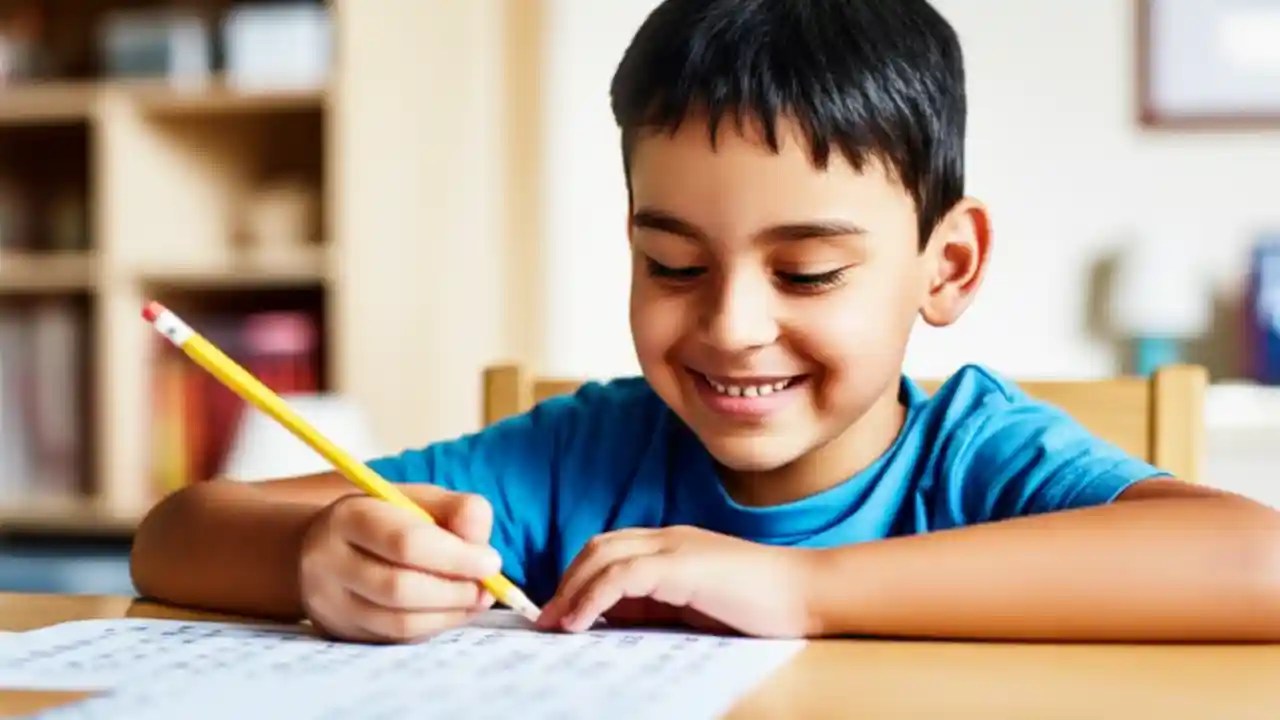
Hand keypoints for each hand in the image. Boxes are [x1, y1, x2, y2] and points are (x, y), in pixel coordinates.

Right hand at [298, 485, 502, 642]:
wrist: (325, 547)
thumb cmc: (386, 519)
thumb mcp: (420, 500)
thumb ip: (458, 510)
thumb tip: (482, 546)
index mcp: (350, 516)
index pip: (406, 542)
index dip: (456, 557)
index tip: (492, 562)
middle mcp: (328, 561)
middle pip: (400, 588)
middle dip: (455, 591)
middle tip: (487, 589)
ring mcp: (330, 602)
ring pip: (398, 622)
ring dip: (449, 614)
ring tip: (475, 599)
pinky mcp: (340, 631)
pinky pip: (396, 639)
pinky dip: (433, 627)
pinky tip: (451, 611)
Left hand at [535, 526, 819, 637]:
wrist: (808, 594)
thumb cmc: (760, 606)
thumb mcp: (695, 606)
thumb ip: (657, 605)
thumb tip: (609, 618)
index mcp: (672, 545)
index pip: (610, 550)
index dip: (577, 578)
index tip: (557, 614)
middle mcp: (669, 537)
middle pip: (599, 547)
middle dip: (566, 581)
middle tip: (546, 621)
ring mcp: (677, 546)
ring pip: (605, 555)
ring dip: (572, 589)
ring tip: (555, 625)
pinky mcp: (684, 564)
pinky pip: (624, 575)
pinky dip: (594, 596)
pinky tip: (580, 621)